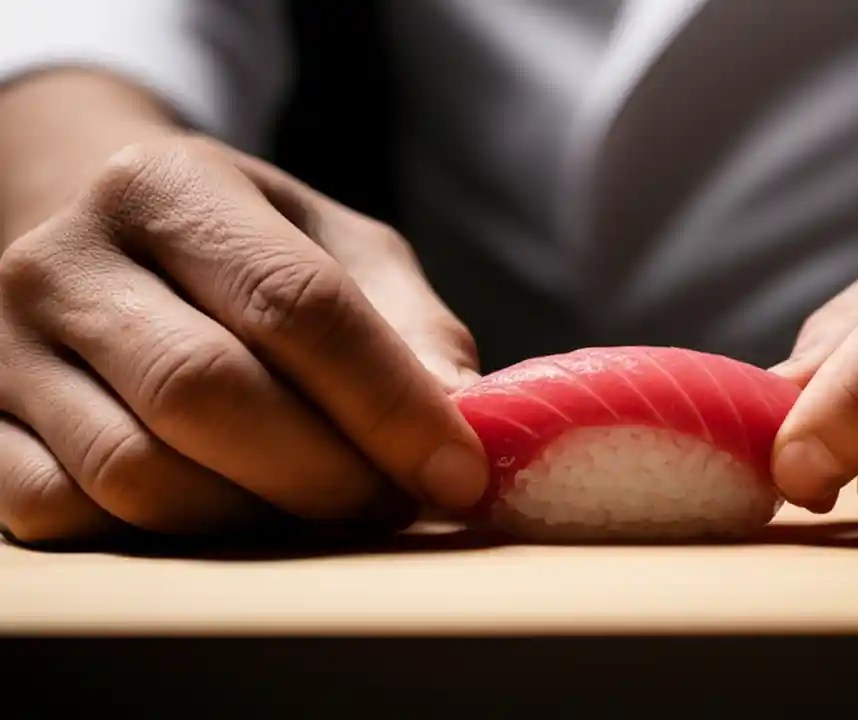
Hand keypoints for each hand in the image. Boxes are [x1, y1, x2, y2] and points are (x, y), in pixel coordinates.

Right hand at [0, 134, 488, 543]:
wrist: (89, 232)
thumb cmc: (240, 247)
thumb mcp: (337, 250)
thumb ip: (408, 328)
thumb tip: (470, 426)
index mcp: (169, 186)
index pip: (295, 304)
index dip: (389, 404)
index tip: (459, 473)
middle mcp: (66, 258)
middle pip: (210, 394)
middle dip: (325, 472)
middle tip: (391, 501)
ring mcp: (2, 347)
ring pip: (136, 473)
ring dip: (252, 515)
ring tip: (316, 504)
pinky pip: (63, 512)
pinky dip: (161, 535)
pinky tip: (221, 508)